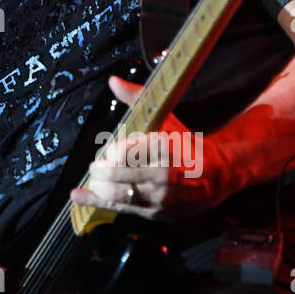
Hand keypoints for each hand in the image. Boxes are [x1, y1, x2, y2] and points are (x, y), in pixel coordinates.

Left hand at [70, 76, 226, 219]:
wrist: (216, 177)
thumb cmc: (186, 145)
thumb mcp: (167, 119)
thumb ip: (138, 99)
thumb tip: (113, 81)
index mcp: (166, 146)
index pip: (126, 150)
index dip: (111, 151)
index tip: (108, 149)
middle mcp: (165, 173)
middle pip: (118, 173)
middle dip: (101, 169)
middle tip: (96, 165)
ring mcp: (160, 196)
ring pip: (117, 193)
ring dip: (98, 186)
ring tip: (93, 178)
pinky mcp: (157, 212)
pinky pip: (121, 208)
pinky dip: (96, 201)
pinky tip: (78, 196)